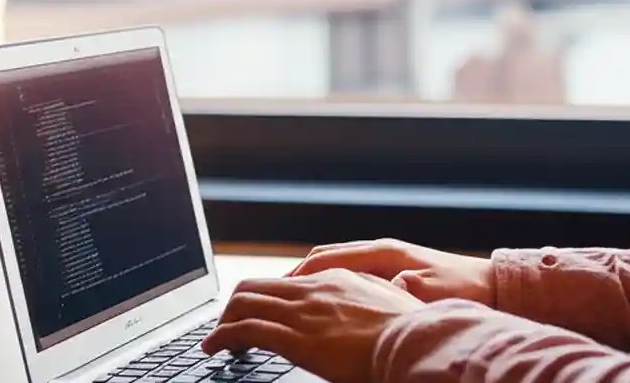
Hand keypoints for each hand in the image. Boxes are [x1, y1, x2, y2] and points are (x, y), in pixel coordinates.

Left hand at [201, 269, 424, 382]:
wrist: (414, 345)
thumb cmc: (410, 332)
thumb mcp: (394, 302)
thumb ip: (381, 295)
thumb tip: (395, 289)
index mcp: (334, 280)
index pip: (284, 281)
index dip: (262, 297)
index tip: (254, 312)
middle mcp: (313, 289)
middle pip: (255, 286)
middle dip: (233, 307)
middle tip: (225, 327)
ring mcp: (303, 312)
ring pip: (244, 304)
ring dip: (223, 323)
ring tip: (215, 341)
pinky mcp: (296, 339)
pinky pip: (246, 330)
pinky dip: (223, 338)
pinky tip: (216, 349)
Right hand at [289, 238, 495, 304]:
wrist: (490, 284)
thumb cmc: (464, 291)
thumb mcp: (436, 293)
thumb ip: (411, 290)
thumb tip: (394, 288)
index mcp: (386, 253)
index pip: (331, 258)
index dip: (302, 273)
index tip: (279, 288)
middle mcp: (381, 250)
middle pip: (326, 257)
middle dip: (297, 274)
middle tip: (272, 293)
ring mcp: (386, 257)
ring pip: (336, 262)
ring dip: (312, 277)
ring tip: (288, 297)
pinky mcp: (392, 267)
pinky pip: (349, 271)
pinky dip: (329, 281)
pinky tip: (322, 299)